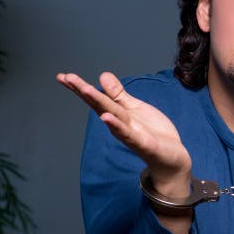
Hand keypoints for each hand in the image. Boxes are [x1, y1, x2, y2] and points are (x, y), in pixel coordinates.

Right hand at [56, 72, 191, 197]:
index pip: (97, 98)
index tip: (63, 77)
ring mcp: (130, 133)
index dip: (80, 88)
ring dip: (98, 103)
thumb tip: (102, 76)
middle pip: (100, 104)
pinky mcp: (142, 143)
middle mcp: (120, 123)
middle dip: (84, 91)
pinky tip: (106, 117)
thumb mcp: (135, 108)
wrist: (171, 157)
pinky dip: (117, 126)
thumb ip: (118, 94)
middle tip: (66, 77)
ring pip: (112, 116)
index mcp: (118, 114)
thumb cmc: (152, 132)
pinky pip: (128, 134)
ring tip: (85, 89)